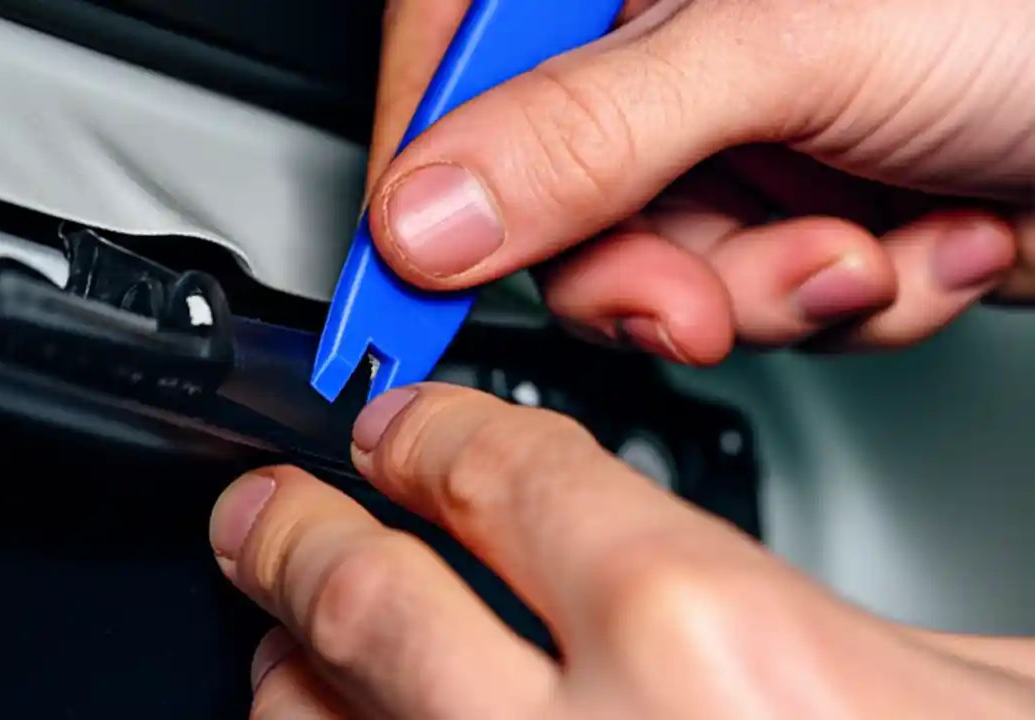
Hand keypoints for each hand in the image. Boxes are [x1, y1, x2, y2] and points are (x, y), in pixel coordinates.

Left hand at [212, 384, 1034, 717]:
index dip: (432, 435)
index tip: (403, 430)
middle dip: (299, 536)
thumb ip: (804, 606)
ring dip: (293, 671)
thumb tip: (722, 574)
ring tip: (281, 637)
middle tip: (265, 513)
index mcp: (707, 642)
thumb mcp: (958, 675)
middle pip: (370, 599)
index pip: (507, 474)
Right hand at [365, 0, 1034, 359]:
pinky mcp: (806, 205)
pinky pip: (759, 294)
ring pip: (661, 266)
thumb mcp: (784, 40)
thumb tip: (426, 214)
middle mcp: (674, 45)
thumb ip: (587, 132)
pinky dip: (840, 299)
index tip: (401, 286)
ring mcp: (741, 130)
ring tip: (862, 245)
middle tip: (696, 293)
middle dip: (643, 271)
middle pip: (552, 196)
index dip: (423, 180)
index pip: (457, 61)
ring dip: (766, 289)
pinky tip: (916, 242)